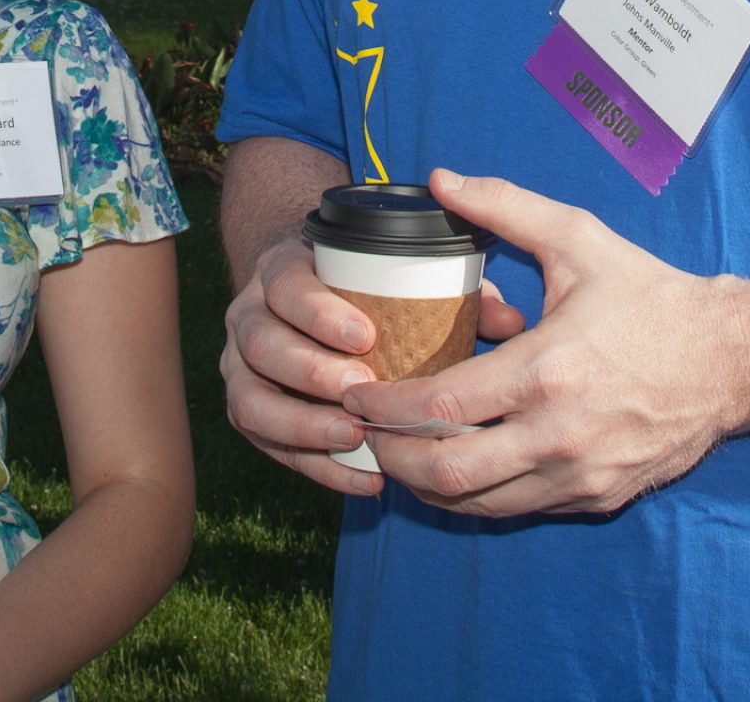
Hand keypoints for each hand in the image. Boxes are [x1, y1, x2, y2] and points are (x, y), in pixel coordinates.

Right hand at [220, 229, 525, 495]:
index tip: (366, 335)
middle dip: (310, 372)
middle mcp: (249, 315)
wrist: (301, 296)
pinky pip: (267, 445)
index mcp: (282, 270)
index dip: (319, 313)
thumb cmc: (360, 284)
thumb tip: (509, 321)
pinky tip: (363, 479)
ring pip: (251, 400)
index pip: (287, 287)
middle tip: (362, 393)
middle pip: (262, 345)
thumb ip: (450, 288)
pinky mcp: (250, 411)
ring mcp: (239, 366)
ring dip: (303, 425)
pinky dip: (315, 467)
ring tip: (356, 439)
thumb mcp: (395, 271)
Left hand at [340, 169, 749, 517]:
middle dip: (392, 458)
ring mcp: (578, 476)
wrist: (730, 359)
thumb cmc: (651, 295)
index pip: (440, 406)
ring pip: (479, 504)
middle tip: (364, 431)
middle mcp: (558, 435)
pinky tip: (458, 465)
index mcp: (547, 371)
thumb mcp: (579, 238)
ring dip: (428, 485)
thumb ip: (505, 206)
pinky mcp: (596, 498)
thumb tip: (442, 179)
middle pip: (447, 471)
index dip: (386, 407)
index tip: (357, 391)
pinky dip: (478, 495)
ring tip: (398, 453)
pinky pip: (519, 508)